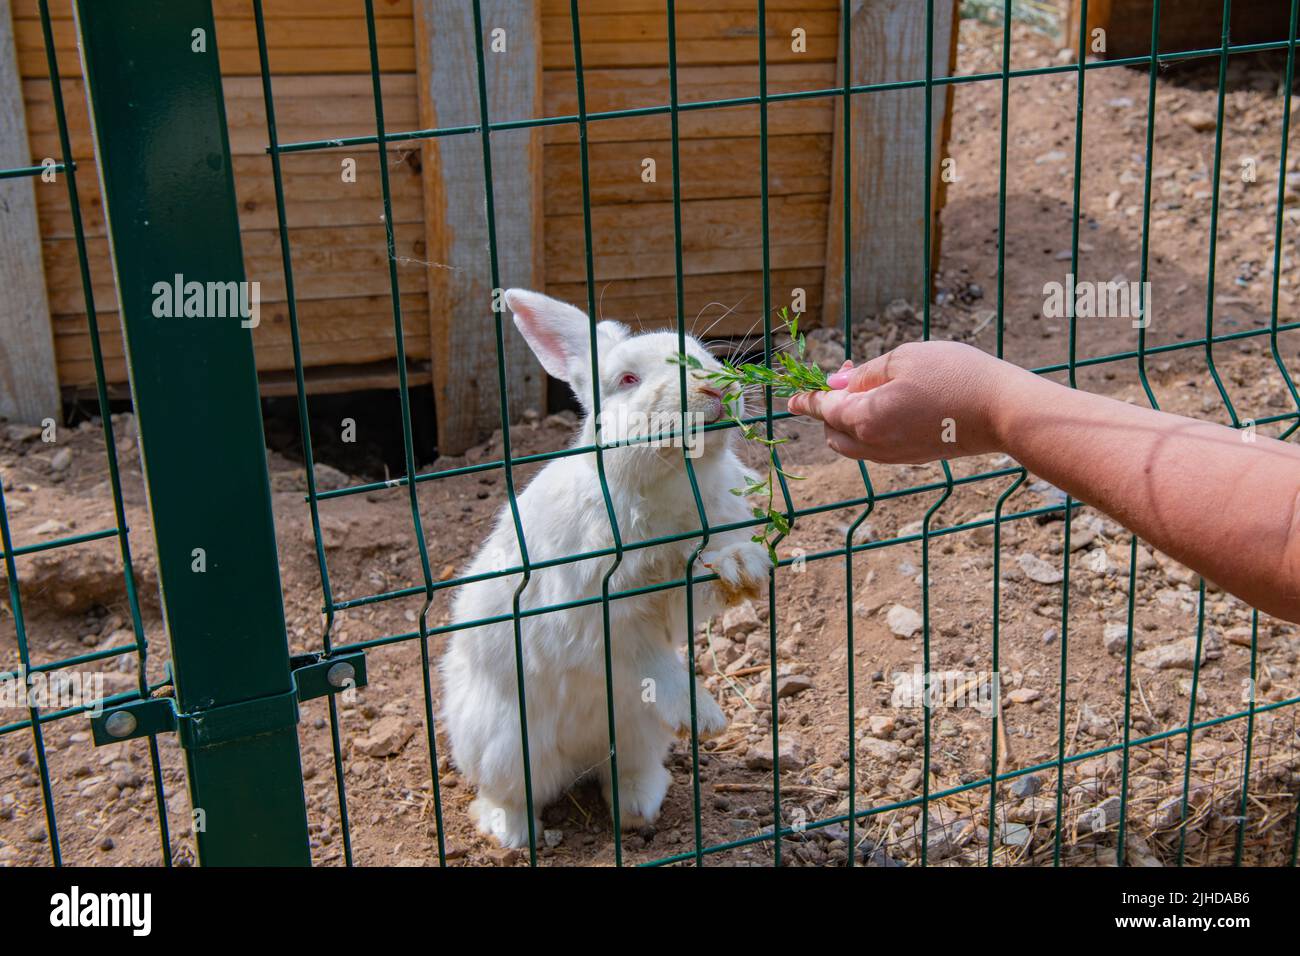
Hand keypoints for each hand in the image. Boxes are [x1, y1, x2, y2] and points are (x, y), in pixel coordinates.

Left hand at [787, 341, 1020, 463]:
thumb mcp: (904, 358)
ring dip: (848, 422)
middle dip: (829, 408)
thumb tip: (838, 384)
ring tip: (868, 391)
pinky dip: (869, 430)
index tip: (792, 397)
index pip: (823, 408)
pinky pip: (877, 448)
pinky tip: (889, 406)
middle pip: (833, 431)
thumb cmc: (955, 376)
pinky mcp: (913, 458)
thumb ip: (864, 372)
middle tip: (845, 377)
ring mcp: (895, 456)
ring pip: (853, 445)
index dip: (806, 399)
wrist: (1003, 411)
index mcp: (865, 417)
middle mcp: (874, 444)